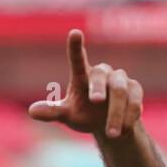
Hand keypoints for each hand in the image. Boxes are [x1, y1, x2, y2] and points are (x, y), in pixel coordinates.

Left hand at [28, 30, 143, 140]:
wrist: (110, 127)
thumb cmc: (84, 115)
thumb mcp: (67, 115)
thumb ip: (52, 112)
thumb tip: (32, 111)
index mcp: (81, 77)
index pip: (77, 59)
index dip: (76, 47)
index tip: (74, 33)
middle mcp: (101, 74)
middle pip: (100, 75)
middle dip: (98, 87)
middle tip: (95, 102)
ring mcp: (120, 80)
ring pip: (120, 90)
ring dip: (115, 113)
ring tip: (111, 133)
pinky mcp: (135, 90)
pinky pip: (135, 99)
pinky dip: (130, 115)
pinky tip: (125, 128)